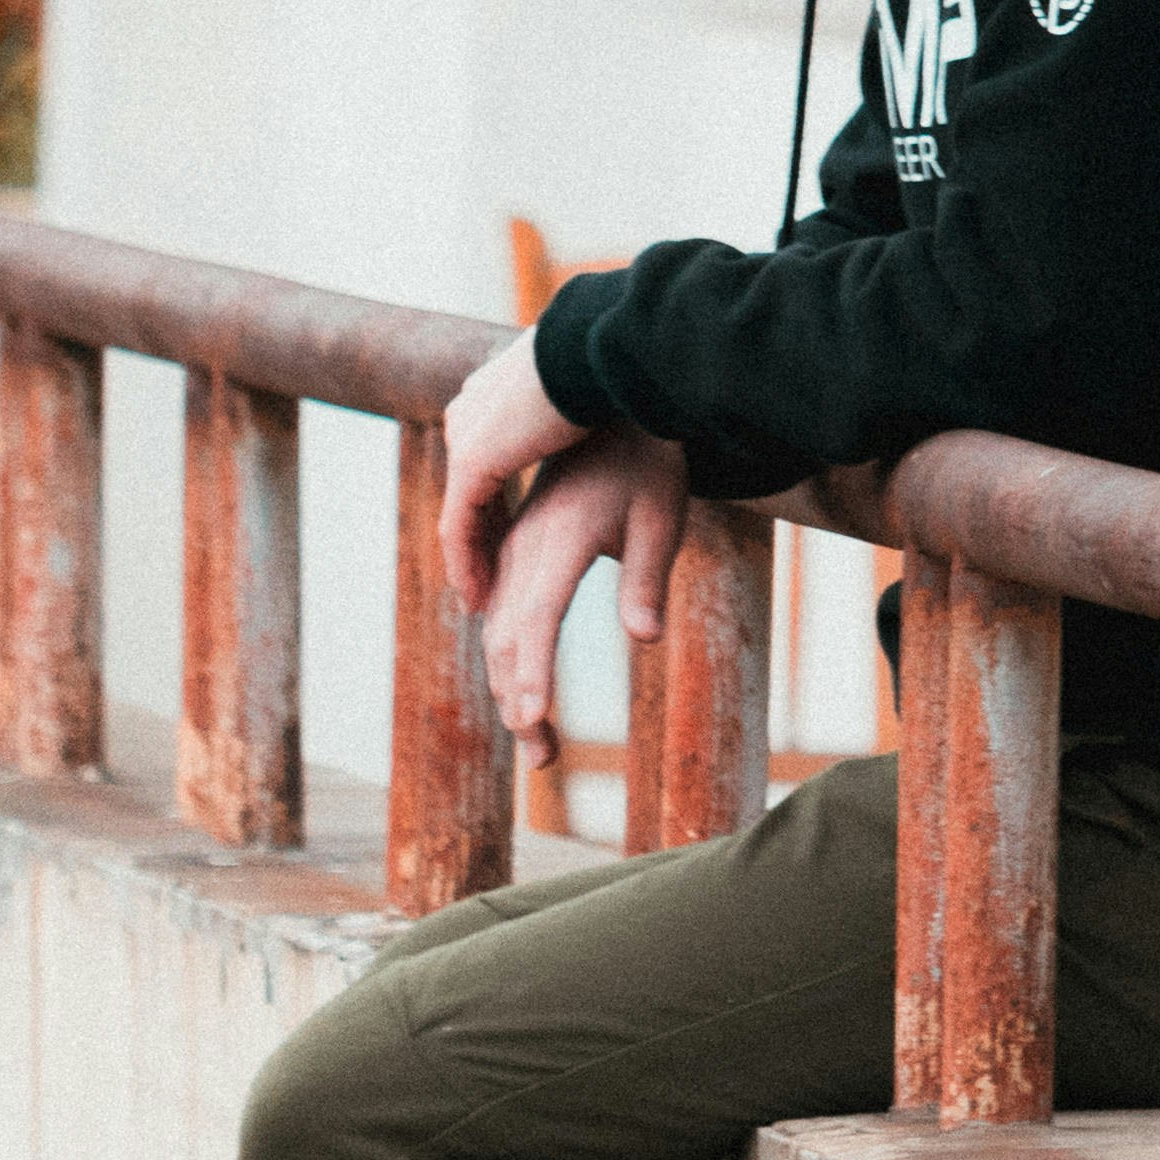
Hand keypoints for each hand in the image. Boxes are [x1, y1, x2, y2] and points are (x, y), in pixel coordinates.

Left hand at [434, 327, 584, 607]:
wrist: (610, 352)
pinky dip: (466, 564)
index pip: (485, 463)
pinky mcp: (473, 459)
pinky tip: (480, 597)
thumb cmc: (624, 380)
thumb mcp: (596, 404)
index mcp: (497, 394)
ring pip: (459, 515)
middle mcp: (472, 413)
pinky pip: (459, 527)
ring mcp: (467, 435)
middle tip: (488, 589)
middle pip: (469, 493)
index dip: (496, 509)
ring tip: (483, 604)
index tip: (508, 546)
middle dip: (478, 542)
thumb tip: (606, 423)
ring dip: (467, 563)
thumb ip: (581, 421)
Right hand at [475, 434, 686, 760]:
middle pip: (505, 638)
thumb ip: (648, 579)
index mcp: (558, 540)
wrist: (611, 397)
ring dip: (510, 688)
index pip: (534, 621)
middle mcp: (526, 547)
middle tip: (544, 762)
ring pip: (496, 628)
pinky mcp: (519, 546)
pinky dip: (508, 657)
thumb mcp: (662, 516)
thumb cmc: (648, 461)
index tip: (533, 723)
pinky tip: (522, 693)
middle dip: (518, 703)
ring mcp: (517, 546)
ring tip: (540, 745)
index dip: (530, 675)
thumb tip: (646, 638)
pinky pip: (501, 609)